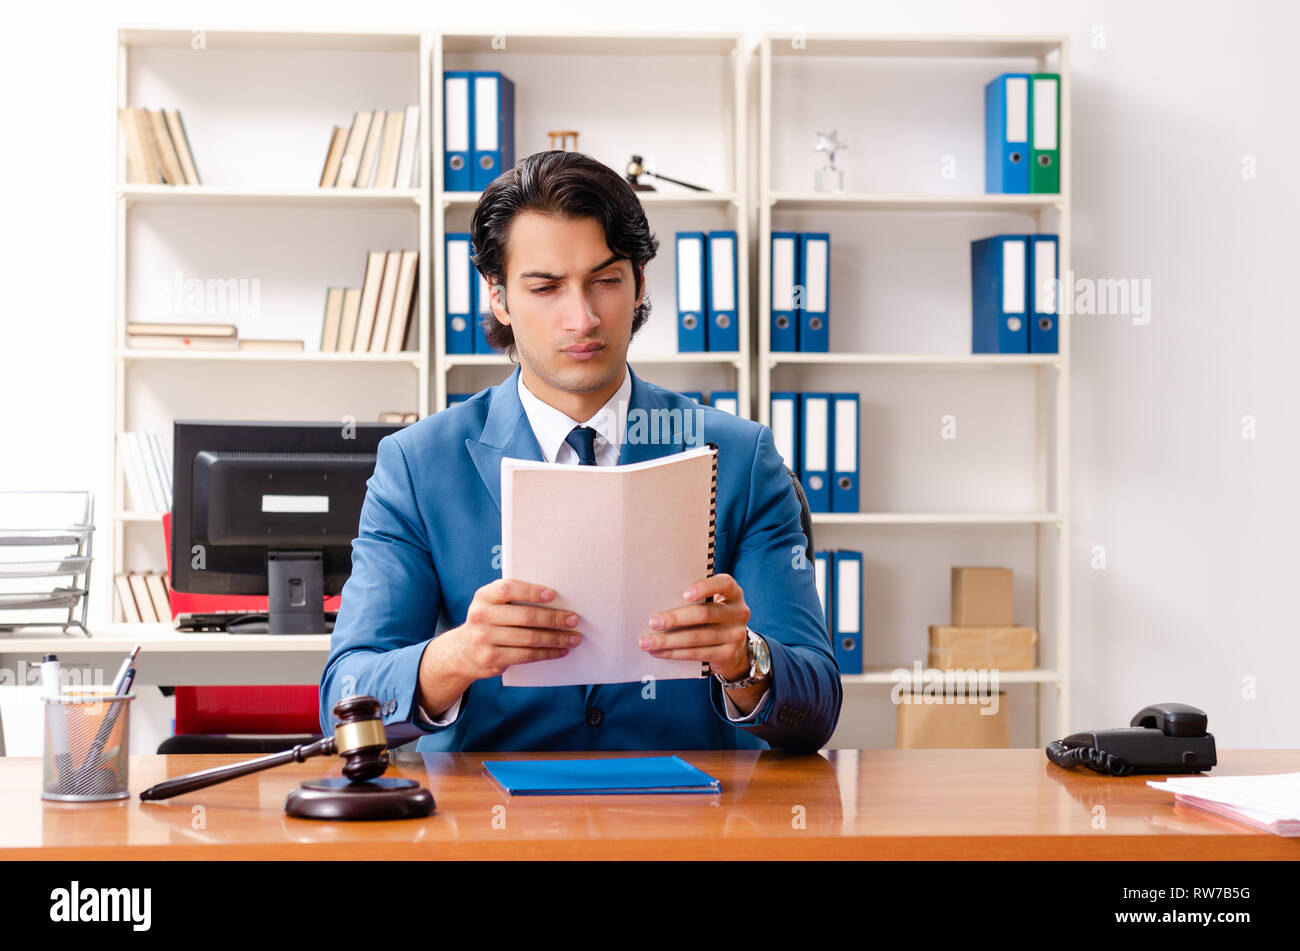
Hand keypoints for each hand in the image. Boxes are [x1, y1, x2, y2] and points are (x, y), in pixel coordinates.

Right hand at [435, 579, 582, 681]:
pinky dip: (547, 653)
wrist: (463, 652)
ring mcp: (485, 639)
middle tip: (573, 619)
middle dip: (553, 618)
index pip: (507, 589)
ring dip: (556, 638)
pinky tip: (560, 650)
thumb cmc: (489, 621)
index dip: (531, 591)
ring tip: (573, 637)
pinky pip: (526, 656)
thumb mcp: (492, 604)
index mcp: (484, 597)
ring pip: (529, 639)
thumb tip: (555, 599)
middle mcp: (481, 616)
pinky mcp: (492, 659)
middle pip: (524, 617)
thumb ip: (514, 598)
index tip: (553, 595)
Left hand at [639, 573, 751, 680]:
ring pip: (697, 638)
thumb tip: (657, 601)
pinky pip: (697, 654)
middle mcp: (738, 612)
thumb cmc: (712, 618)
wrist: (733, 648)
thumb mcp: (710, 603)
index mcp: (733, 593)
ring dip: (668, 641)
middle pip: (704, 614)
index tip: (684, 594)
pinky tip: (659, 652)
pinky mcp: (729, 654)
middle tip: (652, 622)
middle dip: (675, 619)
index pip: (724, 584)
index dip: (705, 587)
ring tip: (647, 642)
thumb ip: (694, 598)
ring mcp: (736, 635)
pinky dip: (674, 653)